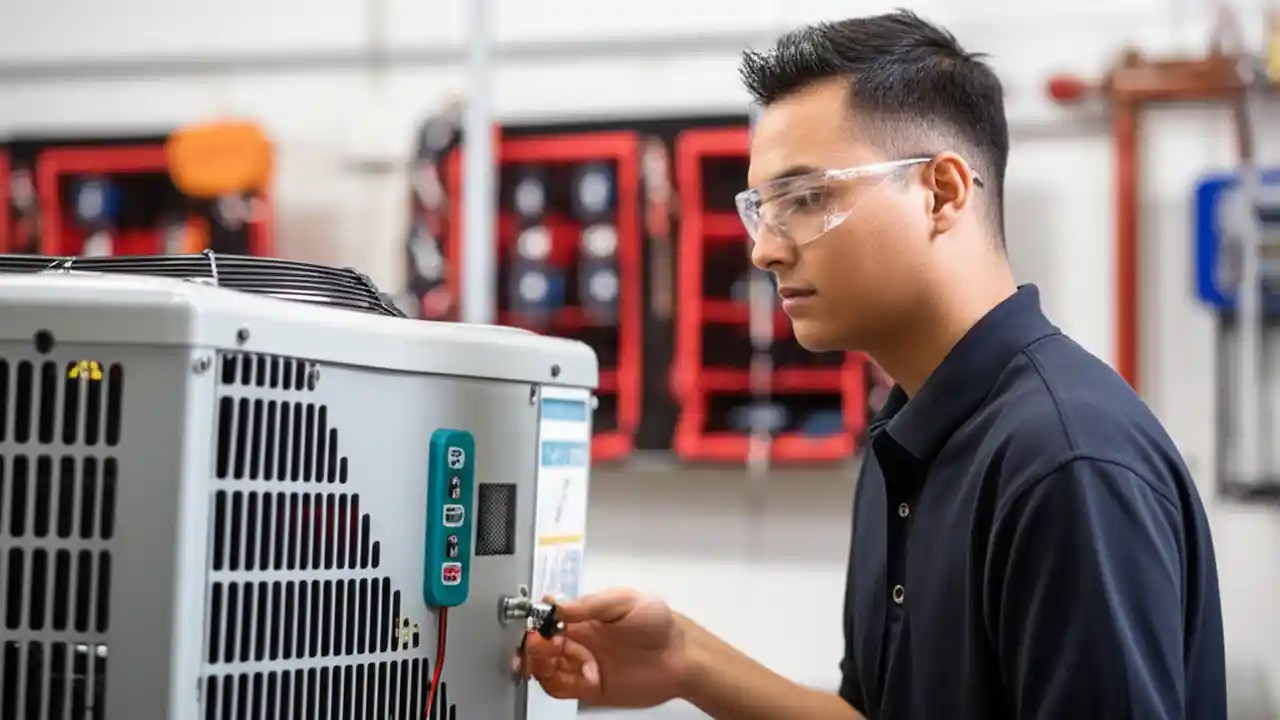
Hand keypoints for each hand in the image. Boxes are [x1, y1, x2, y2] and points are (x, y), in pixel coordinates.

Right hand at [517, 587, 690, 708]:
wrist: (681, 657)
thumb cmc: (658, 624)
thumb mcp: (625, 601)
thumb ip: (590, 604)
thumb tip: (557, 604)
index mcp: (585, 617)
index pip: (550, 618)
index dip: (539, 620)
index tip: (538, 622)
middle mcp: (580, 641)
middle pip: (542, 644)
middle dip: (534, 644)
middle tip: (538, 642)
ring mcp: (583, 665)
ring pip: (546, 667)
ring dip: (541, 663)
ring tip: (552, 658)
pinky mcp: (589, 689)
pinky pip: (561, 688)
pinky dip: (557, 682)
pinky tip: (576, 673)